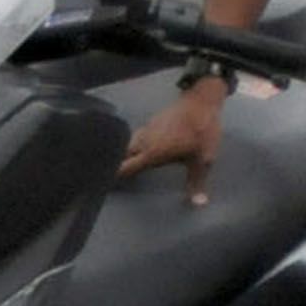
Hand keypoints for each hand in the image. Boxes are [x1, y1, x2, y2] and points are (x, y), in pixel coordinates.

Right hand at [119, 74, 233, 205]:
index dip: (111, 178)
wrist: (202, 101)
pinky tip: (139, 149)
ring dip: (123, 154)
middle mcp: (143, 141)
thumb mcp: (202, 160)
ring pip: (127, 144)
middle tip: (108, 178)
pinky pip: (136, 135)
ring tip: (121, 166)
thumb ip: (196, 183)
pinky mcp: (151, 121)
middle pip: (120, 156)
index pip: (123, 168)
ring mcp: (146, 129)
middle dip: (113, 166)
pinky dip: (133, 144)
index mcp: (151, 153)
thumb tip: (198, 205)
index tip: (103, 186)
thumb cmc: (202, 132)